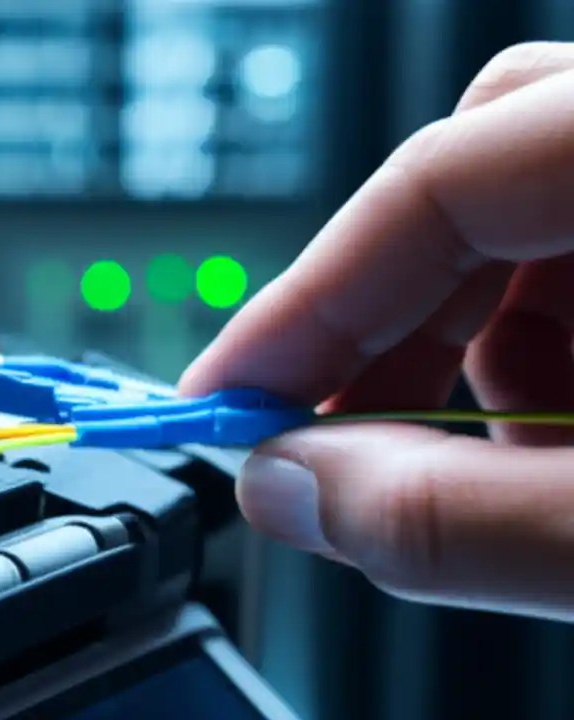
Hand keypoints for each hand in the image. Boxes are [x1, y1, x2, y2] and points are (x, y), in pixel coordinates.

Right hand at [179, 42, 573, 620]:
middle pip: (468, 177)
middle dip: (379, 329)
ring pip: (529, 220)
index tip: (220, 404)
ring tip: (493, 471)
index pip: (435, 183)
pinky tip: (564, 449)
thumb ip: (449, 520)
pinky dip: (550, 359)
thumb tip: (289, 492)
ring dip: (471, 357)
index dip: (303, 305)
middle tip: (320, 448)